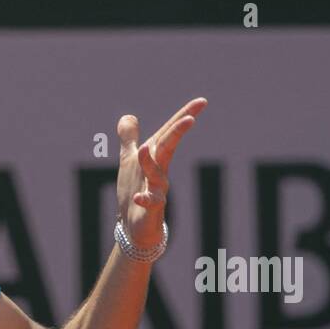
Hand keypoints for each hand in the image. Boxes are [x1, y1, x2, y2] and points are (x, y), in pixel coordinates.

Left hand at [116, 97, 207, 249]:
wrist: (135, 226)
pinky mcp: (151, 209)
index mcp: (154, 157)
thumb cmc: (136, 190)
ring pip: (156, 174)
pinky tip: (138, 197)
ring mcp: (157, 190)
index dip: (183, 117)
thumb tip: (127, 117)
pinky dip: (144, 199)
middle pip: (167, 149)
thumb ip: (129, 139)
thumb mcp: (129, 161)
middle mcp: (159, 171)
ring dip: (149, 162)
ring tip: (144, 148)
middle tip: (190, 119)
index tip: (202, 101)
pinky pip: (150, 202)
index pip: (169, 133)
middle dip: (176, 134)